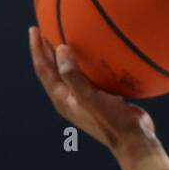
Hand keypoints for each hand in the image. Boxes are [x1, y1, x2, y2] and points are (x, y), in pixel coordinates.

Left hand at [29, 25, 156, 154]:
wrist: (134, 140)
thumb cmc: (111, 121)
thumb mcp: (89, 97)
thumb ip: (73, 75)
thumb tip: (60, 49)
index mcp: (62, 99)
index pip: (44, 70)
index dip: (37, 49)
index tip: (34, 29)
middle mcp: (70, 99)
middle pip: (52, 70)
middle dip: (45, 50)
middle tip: (42, 29)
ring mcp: (84, 99)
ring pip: (69, 72)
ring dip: (64, 55)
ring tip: (63, 37)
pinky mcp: (99, 98)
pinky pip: (87, 75)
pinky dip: (85, 62)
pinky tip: (94, 53)